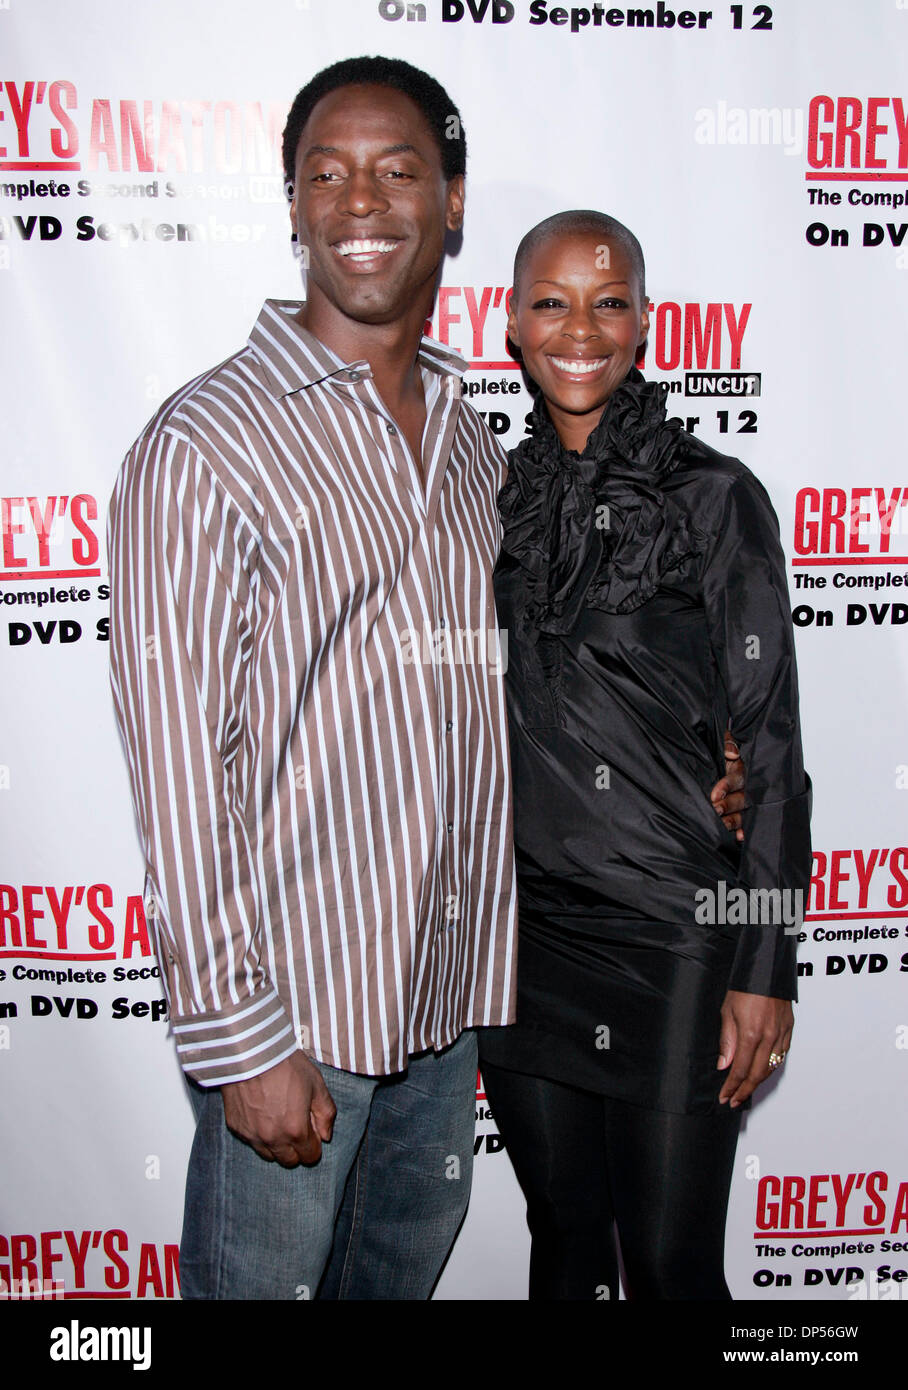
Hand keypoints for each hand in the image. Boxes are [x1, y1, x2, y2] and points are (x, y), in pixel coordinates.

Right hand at [221, 1051, 335, 1166]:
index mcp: (296, 1130)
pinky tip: (261, 1113)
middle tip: (295, 1125)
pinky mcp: (236, 1127)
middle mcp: (272, 1139)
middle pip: (288, 1161)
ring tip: (278, 1119)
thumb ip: (326, 1113)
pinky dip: (258, 1134)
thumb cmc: (286, 1066)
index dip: (314, 1145)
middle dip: (296, 1148)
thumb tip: (326, 1136)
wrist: (251, 1052)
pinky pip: (251, 1140)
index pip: (310, 1157)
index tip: (311, 1130)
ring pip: (268, 1154)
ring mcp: (252, 1135)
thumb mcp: (316, 1085)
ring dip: (276, 1144)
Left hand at [710, 731, 746, 841]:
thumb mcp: (727, 744)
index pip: (736, 778)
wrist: (731, 758)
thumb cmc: (727, 753)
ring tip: (723, 826)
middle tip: (715, 810)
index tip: (714, 795)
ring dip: (733, 820)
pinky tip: (740, 837)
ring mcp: (748, 800)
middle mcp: (748, 786)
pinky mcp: (745, 811)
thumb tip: (731, 752)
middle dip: (728, 805)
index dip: (726, 786)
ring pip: (743, 811)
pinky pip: (747, 821)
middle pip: (741, 797)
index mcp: (743, 769)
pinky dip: (744, 830)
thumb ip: (730, 744)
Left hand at [717, 990, 793, 1107]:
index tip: (725, 1097)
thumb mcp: (727, 1011)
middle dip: (744, 1090)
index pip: (740, 1070)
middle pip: (757, 1074)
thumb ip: (727, 1040)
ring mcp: (781, 1034)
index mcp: (751, 1033)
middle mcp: (769, 1037)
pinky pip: (781, 1055)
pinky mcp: (789, 1029)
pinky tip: (763, 1072)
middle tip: (734, 1100)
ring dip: (758, 1082)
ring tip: (746, 1091)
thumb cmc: (744, 986)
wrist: (766, 968)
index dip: (732, 1087)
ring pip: (771, 1067)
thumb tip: (724, 1065)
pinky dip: (772, 1067)